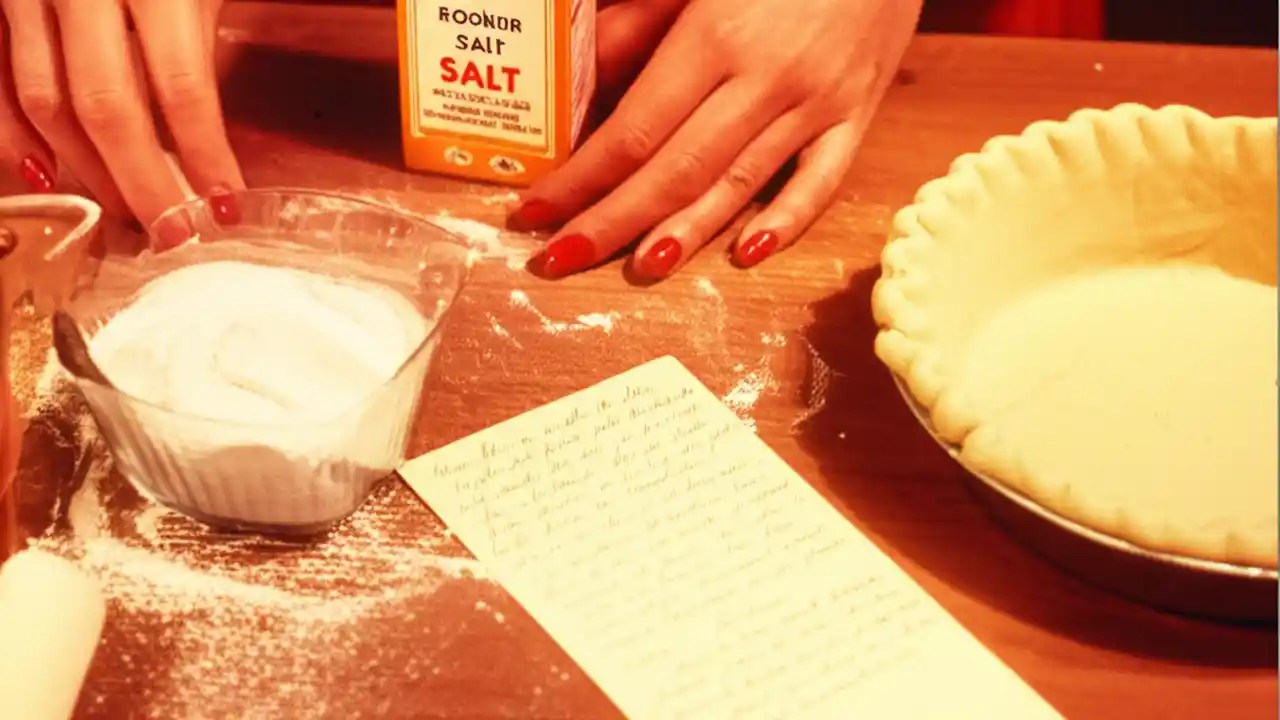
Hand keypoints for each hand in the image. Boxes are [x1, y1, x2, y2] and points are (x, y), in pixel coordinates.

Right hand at [0, 0, 241, 224]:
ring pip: (47, 103)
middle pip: (107, 108)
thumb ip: (199, 45)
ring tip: (126, 212)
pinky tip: (47, 175)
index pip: (182, 88)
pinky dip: (15, 136)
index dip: (204, 155)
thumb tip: (210, 142)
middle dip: (142, 184)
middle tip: (172, 232)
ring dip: (87, 171)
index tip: (224, 206)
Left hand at [512, 0, 920, 280]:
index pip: (633, 131)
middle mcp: (765, 79)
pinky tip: (746, 255)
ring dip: (684, 234)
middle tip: (559, 260)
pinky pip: (822, 180)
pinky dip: (788, 222)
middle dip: (611, 224)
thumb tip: (583, 82)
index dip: (580, 181)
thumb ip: (641, 22)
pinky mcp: (857, 114)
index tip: (535, 211)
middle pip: (676, 171)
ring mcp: (816, 103)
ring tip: (635, 270)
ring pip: (739, 184)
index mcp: (716, 35)